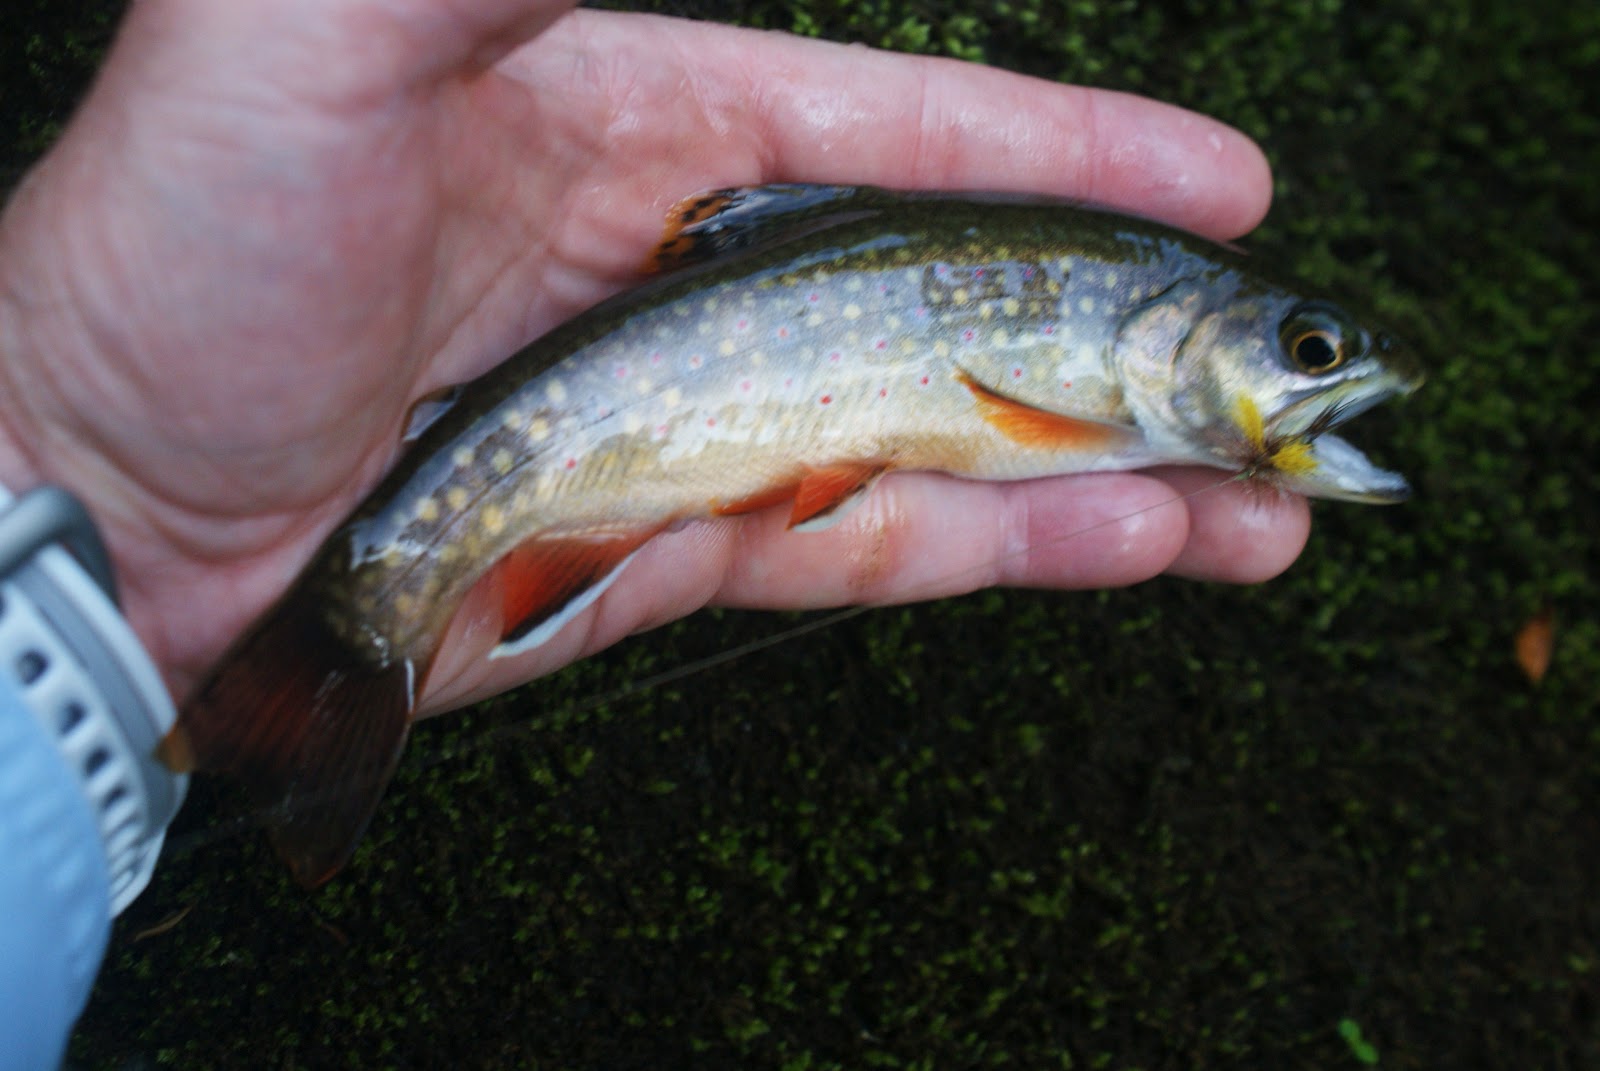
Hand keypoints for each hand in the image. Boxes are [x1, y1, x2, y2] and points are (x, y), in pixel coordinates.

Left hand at [0, 0, 1300, 710]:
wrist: (105, 505)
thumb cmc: (180, 256)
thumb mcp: (310, 41)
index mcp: (648, 127)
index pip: (905, 127)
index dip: (1070, 148)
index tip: (1220, 181)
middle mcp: (697, 276)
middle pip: (960, 303)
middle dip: (1131, 348)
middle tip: (1283, 388)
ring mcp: (702, 424)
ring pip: (951, 448)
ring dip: (1116, 483)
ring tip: (1263, 511)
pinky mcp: (680, 554)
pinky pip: (875, 551)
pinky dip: (1006, 557)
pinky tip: (1130, 558)